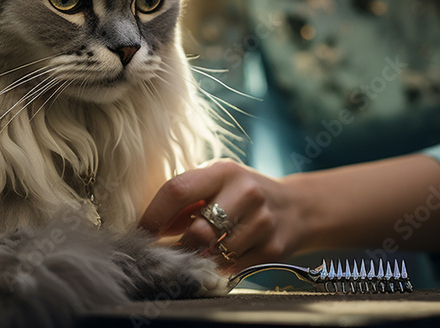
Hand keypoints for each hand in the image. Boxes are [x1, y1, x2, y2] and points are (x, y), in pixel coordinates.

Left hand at [138, 159, 305, 270]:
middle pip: (197, 230)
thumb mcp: (217, 184)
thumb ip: (186, 201)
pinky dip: (218, 266)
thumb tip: (150, 227)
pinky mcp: (272, 249)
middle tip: (168, 251)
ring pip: (214, 253)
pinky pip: (231, 267)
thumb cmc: (242, 195)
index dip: (154, 214)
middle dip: (178, 245)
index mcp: (224, 171)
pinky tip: (221, 256)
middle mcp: (245, 193)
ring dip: (198, 258)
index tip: (142, 232)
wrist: (297, 208)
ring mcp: (262, 222)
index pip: (178, 190)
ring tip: (197, 252)